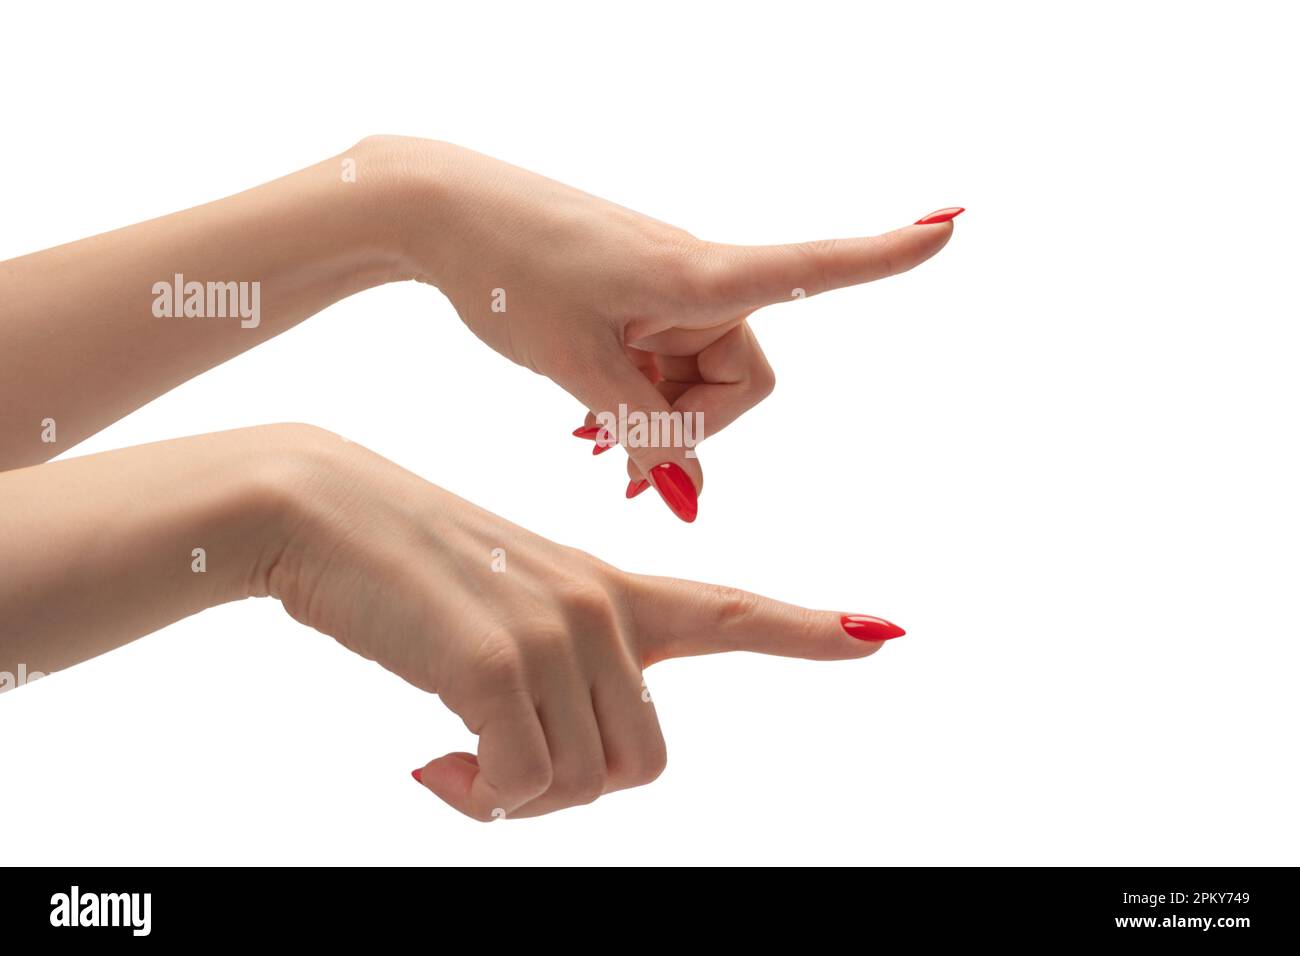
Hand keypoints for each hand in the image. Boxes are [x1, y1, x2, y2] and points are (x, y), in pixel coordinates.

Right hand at [267, 426, 904, 818]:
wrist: (315, 511)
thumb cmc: (403, 570)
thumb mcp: (499, 614)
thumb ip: (551, 676)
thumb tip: (540, 778)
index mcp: (609, 586)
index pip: (731, 609)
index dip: (806, 630)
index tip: (878, 633)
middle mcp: (598, 606)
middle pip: (640, 762)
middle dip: (570, 789)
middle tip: (491, 772)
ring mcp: (554, 630)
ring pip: (582, 782)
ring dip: (515, 797)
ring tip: (454, 762)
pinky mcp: (495, 659)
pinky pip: (519, 785)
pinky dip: (478, 799)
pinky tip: (428, 766)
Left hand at [386, 136, 961, 520]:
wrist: (443, 211)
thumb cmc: (508, 276)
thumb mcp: (580, 370)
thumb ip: (643, 433)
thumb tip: (690, 494)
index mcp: (696, 278)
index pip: (811, 268)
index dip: (884, 257)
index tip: (952, 227)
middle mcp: (699, 273)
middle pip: (741, 379)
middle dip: (690, 423)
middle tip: (611, 451)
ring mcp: (671, 283)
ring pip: (701, 374)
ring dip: (656, 411)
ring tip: (586, 428)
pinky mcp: (644, 290)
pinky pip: (669, 354)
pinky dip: (641, 388)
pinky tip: (589, 408)